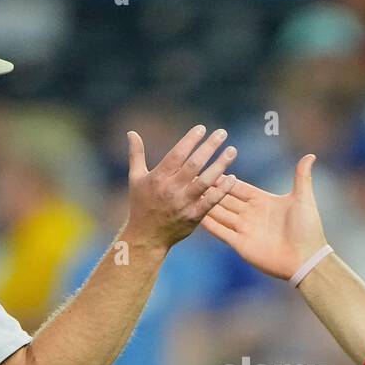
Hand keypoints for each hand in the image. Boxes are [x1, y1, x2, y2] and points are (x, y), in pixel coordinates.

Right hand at [124, 125, 236, 249]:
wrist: (146, 237)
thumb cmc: (141, 204)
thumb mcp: (135, 178)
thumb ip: (136, 154)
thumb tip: (131, 132)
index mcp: (158, 178)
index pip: (177, 155)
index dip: (190, 140)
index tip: (202, 128)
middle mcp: (171, 189)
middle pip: (194, 165)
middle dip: (209, 147)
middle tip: (222, 133)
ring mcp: (184, 203)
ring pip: (205, 181)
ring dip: (220, 165)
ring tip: (232, 151)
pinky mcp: (194, 216)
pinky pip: (211, 201)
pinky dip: (222, 190)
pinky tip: (232, 178)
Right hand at [201, 153, 327, 279]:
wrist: (306, 259)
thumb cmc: (308, 229)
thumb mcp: (304, 199)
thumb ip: (302, 177)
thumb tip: (310, 156)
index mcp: (263, 201)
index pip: (239, 187)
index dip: (225, 179)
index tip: (209, 167)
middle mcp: (250, 214)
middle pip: (226, 199)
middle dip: (210, 189)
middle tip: (191, 178)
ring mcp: (244, 229)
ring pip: (220, 213)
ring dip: (205, 204)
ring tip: (187, 194)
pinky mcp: (240, 244)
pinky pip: (221, 231)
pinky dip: (208, 223)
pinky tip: (195, 214)